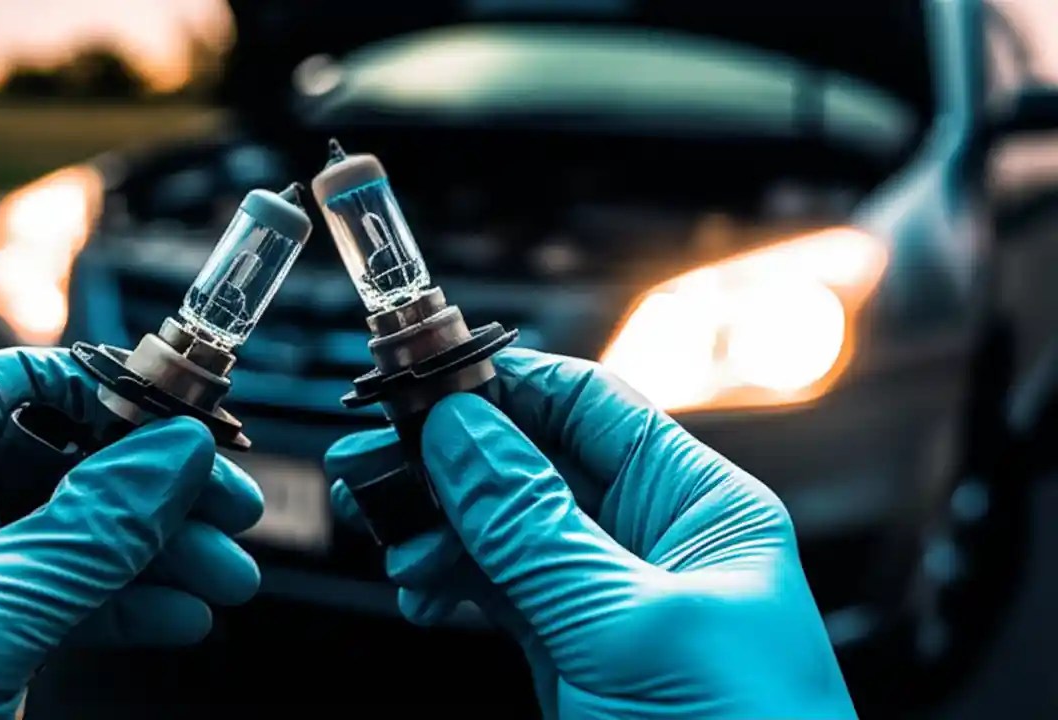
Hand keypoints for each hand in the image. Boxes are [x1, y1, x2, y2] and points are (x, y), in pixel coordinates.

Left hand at [0, 348, 262, 718]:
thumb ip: (83, 532)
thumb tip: (173, 456)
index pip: (15, 388)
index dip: (114, 397)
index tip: (192, 424)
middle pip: (62, 466)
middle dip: (153, 492)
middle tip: (226, 511)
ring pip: (74, 542)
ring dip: (157, 557)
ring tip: (223, 574)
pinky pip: (64, 607)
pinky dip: (128, 610)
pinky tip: (176, 616)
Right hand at [327, 348, 854, 718]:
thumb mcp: (625, 624)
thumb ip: (532, 527)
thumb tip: (460, 432)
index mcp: (697, 506)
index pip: (588, 406)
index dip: (501, 385)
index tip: (420, 385)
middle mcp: (652, 539)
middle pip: (531, 464)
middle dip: (448, 461)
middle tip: (369, 461)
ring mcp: (605, 597)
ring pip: (502, 529)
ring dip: (435, 524)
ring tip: (380, 529)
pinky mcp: (569, 650)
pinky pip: (495, 591)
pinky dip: (449, 583)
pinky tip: (419, 591)